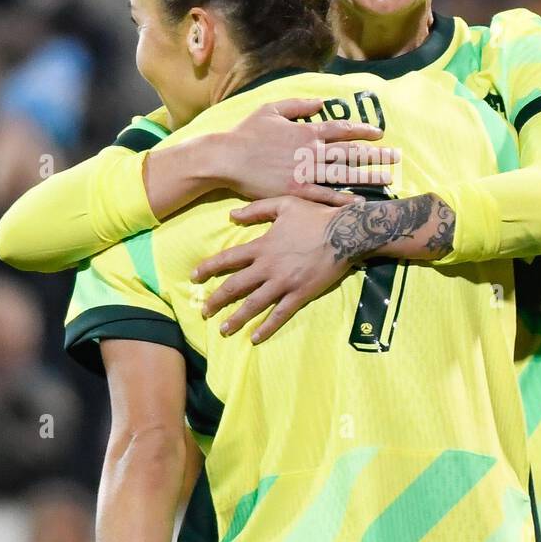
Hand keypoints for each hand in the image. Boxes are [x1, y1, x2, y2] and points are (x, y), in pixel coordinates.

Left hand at [193, 196, 357, 342]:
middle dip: (217, 300)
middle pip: (236, 287)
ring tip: (223, 329)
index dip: (209, 268)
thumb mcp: (284, 204)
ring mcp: (284, 283)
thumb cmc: (314, 216)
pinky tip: (255, 337)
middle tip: (204, 311)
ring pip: (254, 304)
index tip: (194, 277)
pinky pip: (280, 314)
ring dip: (237, 318)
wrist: (346, 232)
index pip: (228, 259)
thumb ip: (256, 210)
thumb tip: (231, 215)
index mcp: (262, 246)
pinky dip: (267, 327)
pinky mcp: (300, 294)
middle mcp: (269, 267)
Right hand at [216, 98, 396, 204]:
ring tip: (388, 179)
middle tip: (396, 157)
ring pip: (344, 175)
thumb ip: (299, 105)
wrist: (227, 158)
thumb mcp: (272, 109)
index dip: (363, 130)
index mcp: (306, 130)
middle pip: (350, 153)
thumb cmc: (247, 133)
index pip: (342, 129)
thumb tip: (322, 101)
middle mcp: (311, 151)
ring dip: (368, 176)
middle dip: (376, 154)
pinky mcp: (296, 192)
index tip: (379, 133)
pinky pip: (325, 196)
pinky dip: (343, 199)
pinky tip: (360, 202)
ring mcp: (305, 173)